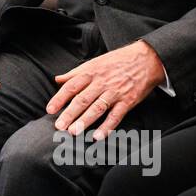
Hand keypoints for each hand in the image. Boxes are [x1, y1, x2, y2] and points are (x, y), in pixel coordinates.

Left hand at [47, 40, 165, 139]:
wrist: (146, 59)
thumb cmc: (117, 61)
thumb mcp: (94, 63)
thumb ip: (75, 73)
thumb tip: (57, 79)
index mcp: (90, 72)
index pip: (71, 86)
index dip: (59, 98)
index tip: (50, 110)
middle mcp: (101, 83)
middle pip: (82, 99)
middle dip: (70, 114)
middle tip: (59, 126)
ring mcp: (115, 92)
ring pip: (97, 108)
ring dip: (85, 121)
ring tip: (74, 132)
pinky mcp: (128, 101)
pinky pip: (116, 115)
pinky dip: (107, 126)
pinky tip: (98, 136)